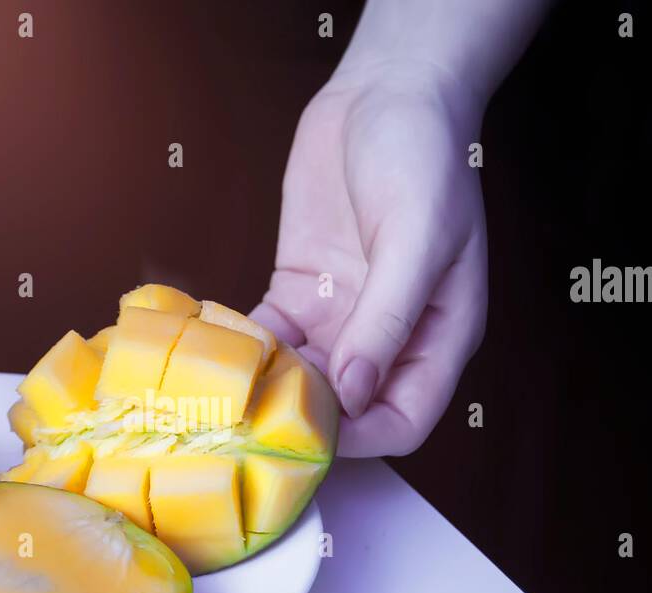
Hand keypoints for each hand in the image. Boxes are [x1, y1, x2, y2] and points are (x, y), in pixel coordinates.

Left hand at [252, 63, 487, 455]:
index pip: (404, 419)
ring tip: (224, 390)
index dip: (362, 439)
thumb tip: (353, 393)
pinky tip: (214, 349)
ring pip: (301, 378)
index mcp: (437, 335)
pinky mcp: (301, 291)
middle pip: (345, 409)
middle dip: (301, 418)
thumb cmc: (424, 156)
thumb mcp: (418, 237)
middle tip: (249, 418)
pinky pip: (270, 336)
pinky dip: (244, 347)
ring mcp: (341, 316)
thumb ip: (388, 319)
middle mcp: (387, 337)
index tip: (311, 435)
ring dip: (265, 387)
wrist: (386, 93)